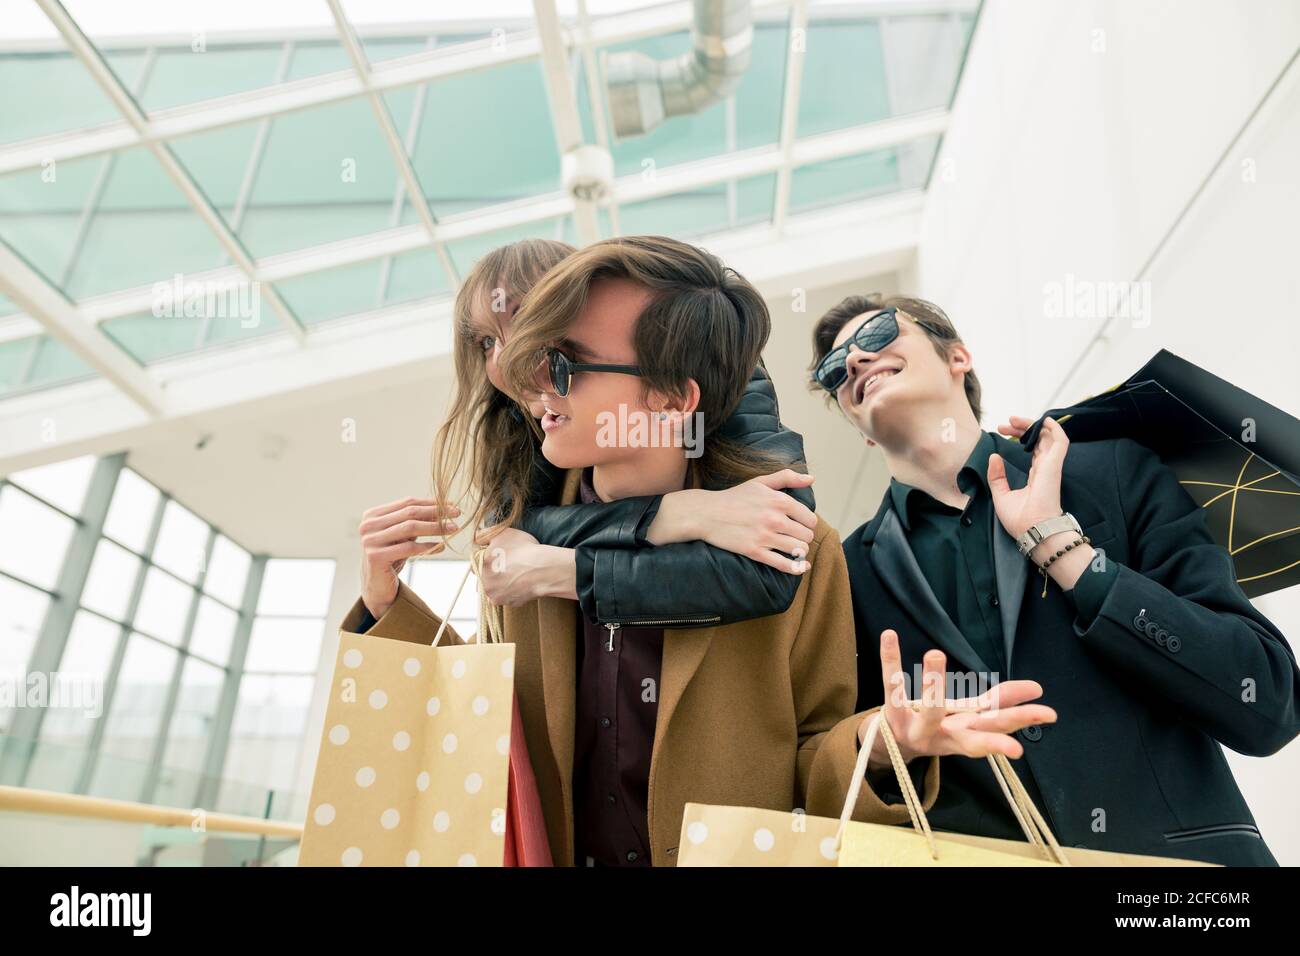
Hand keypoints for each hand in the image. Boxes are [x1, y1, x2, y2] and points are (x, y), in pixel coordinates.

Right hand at [359, 497, 459, 618]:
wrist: (376, 586)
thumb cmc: (391, 558)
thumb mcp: (403, 536)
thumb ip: (416, 521)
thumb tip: (444, 507)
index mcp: (372, 515)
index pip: (407, 503)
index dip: (431, 503)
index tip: (451, 504)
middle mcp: (368, 525)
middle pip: (410, 513)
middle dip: (436, 512)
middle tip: (457, 513)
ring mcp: (370, 540)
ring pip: (410, 528)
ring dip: (435, 527)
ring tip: (453, 528)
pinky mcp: (375, 556)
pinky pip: (408, 548)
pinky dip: (428, 546)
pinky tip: (441, 547)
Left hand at [474, 527, 576, 605]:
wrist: (543, 570)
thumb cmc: (524, 550)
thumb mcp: (503, 533)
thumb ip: (486, 534)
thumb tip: (479, 537)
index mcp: (481, 564)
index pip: (478, 561)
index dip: (489, 557)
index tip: (500, 556)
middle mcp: (484, 582)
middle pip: (484, 576)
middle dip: (493, 572)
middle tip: (508, 565)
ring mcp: (495, 595)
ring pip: (494, 589)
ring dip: (500, 583)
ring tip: (515, 575)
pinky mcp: (508, 604)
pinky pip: (506, 597)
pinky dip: (511, 592)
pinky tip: (520, 583)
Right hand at [645, 469, 817, 573]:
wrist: (706, 513)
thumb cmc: (734, 497)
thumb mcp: (760, 482)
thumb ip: (787, 477)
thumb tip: (811, 479)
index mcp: (779, 501)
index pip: (810, 519)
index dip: (808, 524)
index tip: (801, 525)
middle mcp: (774, 518)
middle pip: (807, 536)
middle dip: (804, 538)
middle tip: (796, 537)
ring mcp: (765, 537)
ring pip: (799, 550)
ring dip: (800, 552)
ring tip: (793, 549)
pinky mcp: (755, 552)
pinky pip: (784, 564)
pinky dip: (796, 568)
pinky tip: (800, 567)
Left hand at [858, 630, 1056, 767]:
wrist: (894, 747)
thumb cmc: (939, 728)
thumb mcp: (970, 719)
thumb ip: (1000, 703)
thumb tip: (1038, 687)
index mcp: (968, 736)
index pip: (1000, 726)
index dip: (1022, 719)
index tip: (1047, 714)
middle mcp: (946, 736)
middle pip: (977, 730)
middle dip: (1002, 719)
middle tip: (1013, 702)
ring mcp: (918, 727)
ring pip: (930, 708)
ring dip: (934, 683)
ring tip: (935, 653)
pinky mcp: (893, 713)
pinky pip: (892, 687)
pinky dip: (890, 660)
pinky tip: (890, 635)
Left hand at [987, 415, 1068, 541]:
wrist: (1032, 531)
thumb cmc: (1020, 519)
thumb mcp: (1001, 495)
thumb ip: (997, 477)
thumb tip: (993, 457)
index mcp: (1036, 475)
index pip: (1031, 448)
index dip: (1019, 436)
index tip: (1001, 430)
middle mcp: (1045, 468)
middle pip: (1039, 439)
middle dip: (1023, 427)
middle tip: (1005, 423)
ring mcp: (1051, 466)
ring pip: (1048, 436)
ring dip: (1033, 424)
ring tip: (1013, 419)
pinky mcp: (1054, 466)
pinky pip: (1060, 442)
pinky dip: (1055, 429)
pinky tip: (1045, 420)